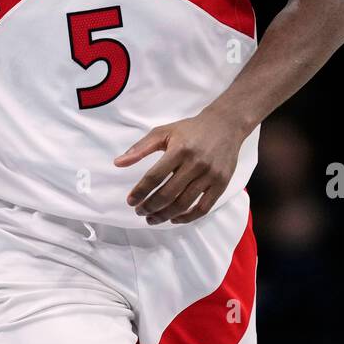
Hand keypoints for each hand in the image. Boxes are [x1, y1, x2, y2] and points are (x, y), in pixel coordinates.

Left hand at [113, 112, 244, 224]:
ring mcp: (210, 175)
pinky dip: (187, 217)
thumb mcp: (163, 132)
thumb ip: (140, 148)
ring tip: (152, 218)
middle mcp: (196, 163)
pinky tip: (174, 218)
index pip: (155, 176)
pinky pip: (203, 208)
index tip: (130, 201)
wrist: (225, 125)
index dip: (140, 192)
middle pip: (168, 194)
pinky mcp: (221, 184)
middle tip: (139, 211)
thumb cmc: (190, 129)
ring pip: (184, 204)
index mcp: (179, 149)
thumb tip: (118, 163)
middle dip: (150, 206)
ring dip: (164, 215)